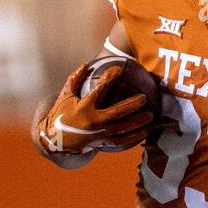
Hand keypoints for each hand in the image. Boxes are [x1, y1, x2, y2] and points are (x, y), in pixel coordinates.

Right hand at [35, 64, 154, 155]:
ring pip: (123, 129)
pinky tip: (145, 133)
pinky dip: (134, 138)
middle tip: (144, 98)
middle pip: (117, 113)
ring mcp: (99, 134)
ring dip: (138, 123)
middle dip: (132, 105)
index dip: (108, 78)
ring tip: (151, 116)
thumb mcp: (65, 95)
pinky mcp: (102, 143)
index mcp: (84, 107)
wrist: (56, 140)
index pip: (98, 90)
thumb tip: (86, 64)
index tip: (118, 69)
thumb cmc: (61, 114)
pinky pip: (121, 141)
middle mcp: (93, 122)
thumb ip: (75, 79)